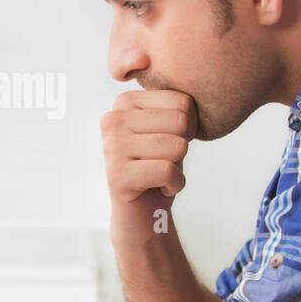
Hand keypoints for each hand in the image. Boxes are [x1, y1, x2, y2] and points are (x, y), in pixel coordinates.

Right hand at [100, 89, 197, 246]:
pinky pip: (168, 171)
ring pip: (176, 146)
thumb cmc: (161, 166)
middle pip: (180, 121)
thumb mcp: (171, 129)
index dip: (189, 127)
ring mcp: (111, 147)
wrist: (146, 215)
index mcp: (125, 102)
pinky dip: (175, 185)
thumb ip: (177, 104)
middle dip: (183, 147)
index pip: (183, 101)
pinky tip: (159, 188)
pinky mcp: (116, 175)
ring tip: (159, 174)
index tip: (169, 141)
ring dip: (179, 168)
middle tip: (164, 160)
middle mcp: (112, 120)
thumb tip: (184, 86)